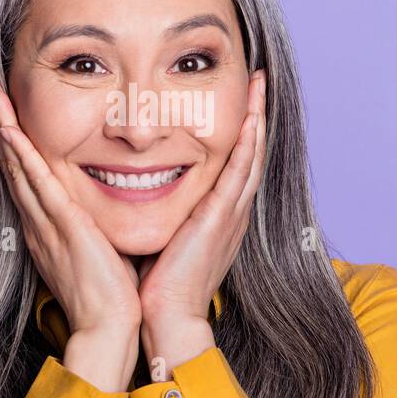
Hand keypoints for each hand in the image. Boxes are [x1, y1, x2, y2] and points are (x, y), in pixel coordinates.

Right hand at [0, 82, 142, 354]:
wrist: (107, 328)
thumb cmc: (110, 297)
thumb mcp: (98, 256)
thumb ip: (95, 233)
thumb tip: (107, 217)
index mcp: (46, 231)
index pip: (27, 181)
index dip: (15, 148)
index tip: (10, 119)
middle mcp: (38, 224)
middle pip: (14, 167)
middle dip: (2, 127)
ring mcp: (46, 223)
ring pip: (19, 167)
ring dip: (5, 129)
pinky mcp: (61, 225)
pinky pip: (37, 182)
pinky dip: (21, 155)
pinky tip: (11, 130)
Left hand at [136, 70, 266, 347]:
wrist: (167, 318)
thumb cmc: (158, 284)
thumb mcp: (164, 237)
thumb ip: (161, 212)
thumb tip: (137, 189)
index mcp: (219, 216)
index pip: (234, 162)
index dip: (240, 129)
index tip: (239, 98)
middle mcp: (231, 211)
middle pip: (250, 152)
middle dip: (255, 113)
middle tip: (257, 79)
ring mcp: (231, 214)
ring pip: (251, 155)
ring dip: (257, 117)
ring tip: (259, 84)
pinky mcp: (222, 219)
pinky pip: (240, 173)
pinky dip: (248, 144)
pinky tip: (251, 118)